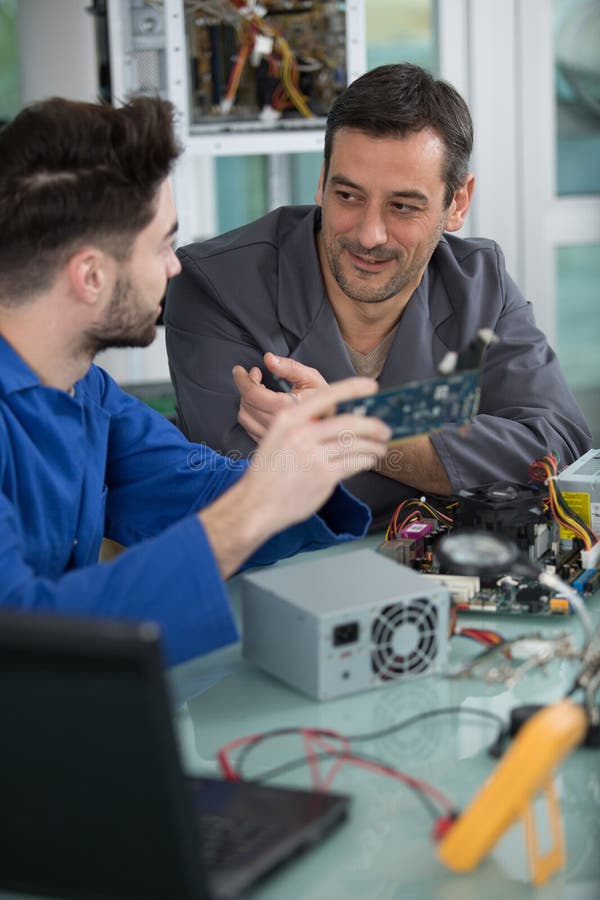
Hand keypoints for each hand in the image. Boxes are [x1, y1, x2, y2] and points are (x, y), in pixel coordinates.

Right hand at [199, 377, 391, 577]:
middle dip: (373, 425)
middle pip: (349, 422)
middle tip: (384, 429)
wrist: (256, 503)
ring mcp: (313, 455)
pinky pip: (354, 462)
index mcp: (289, 418)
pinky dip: (366, 460)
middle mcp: (301, 433)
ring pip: (356, 443)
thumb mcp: (278, 437)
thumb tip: (337, 419)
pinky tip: (368, 460)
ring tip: (379, 448)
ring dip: (374, 445)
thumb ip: (304, 425)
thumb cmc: (269, 472)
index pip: (327, 395)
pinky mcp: (323, 476)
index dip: (353, 388)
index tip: (370, 386)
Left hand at [233, 352, 326, 442]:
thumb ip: (290, 367)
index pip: (252, 394)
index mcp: (287, 408)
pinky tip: (261, 406)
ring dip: (247, 401)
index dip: (242, 380)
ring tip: (259, 390)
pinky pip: (250, 429)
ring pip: (245, 418)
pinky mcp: (272, 444)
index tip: (239, 370)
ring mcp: (274, 438)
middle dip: (246, 387)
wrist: (337, 426)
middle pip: (246, 405)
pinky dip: (251, 414)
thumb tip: (268, 358)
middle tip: (256, 376)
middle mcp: (277, 426)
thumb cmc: (327, 401)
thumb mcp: (312, 378)